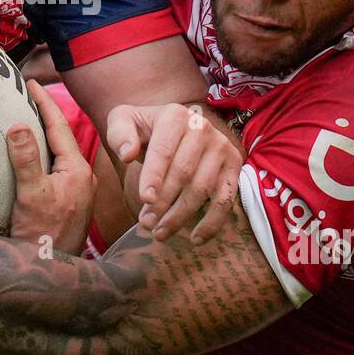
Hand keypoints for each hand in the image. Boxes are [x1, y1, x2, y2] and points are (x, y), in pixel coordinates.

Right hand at [8, 81, 94, 254]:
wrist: (51, 275)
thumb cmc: (41, 236)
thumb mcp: (30, 194)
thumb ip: (26, 159)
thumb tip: (20, 124)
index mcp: (77, 170)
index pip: (59, 127)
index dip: (44, 103)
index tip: (30, 83)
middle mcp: (82, 178)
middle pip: (61, 138)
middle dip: (44, 116)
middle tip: (25, 96)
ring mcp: (77, 192)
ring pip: (59, 155)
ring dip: (43, 137)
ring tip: (24, 120)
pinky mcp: (70, 204)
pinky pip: (56, 170)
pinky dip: (43, 157)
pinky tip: (29, 158)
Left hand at [105, 103, 241, 244]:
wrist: (171, 128)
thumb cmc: (143, 130)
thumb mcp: (123, 121)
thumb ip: (119, 133)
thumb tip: (128, 153)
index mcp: (175, 116)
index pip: (164, 150)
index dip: (153, 176)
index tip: (144, 199)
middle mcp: (202, 128)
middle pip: (183, 173)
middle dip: (163, 202)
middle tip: (146, 224)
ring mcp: (221, 146)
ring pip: (203, 189)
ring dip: (181, 216)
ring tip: (160, 233)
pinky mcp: (233, 165)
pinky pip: (226, 199)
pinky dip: (213, 222)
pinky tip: (195, 238)